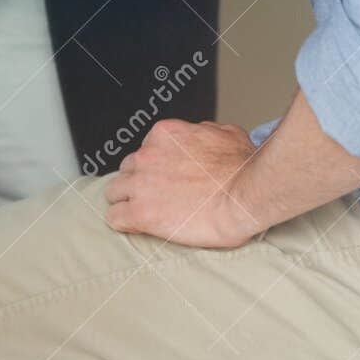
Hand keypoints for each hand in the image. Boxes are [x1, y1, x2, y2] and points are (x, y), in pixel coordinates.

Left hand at [103, 118, 260, 247]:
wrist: (245, 195)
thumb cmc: (243, 168)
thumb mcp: (226, 134)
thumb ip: (205, 132)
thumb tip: (202, 135)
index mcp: (165, 134)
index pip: (146, 149)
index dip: (156, 166)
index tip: (166, 178)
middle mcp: (148, 155)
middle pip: (128, 169)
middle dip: (140, 181)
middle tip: (157, 196)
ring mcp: (141, 184)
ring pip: (115, 191)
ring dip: (127, 201)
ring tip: (144, 213)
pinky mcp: (140, 213)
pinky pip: (114, 218)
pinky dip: (123, 223)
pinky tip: (135, 226)